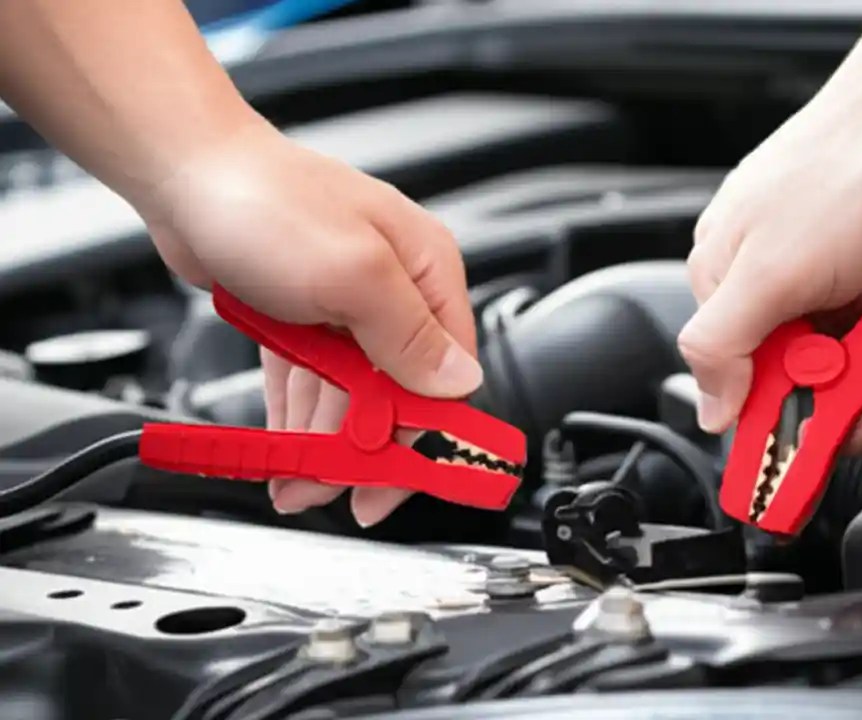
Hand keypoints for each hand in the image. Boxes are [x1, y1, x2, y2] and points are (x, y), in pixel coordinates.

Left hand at [140, 122, 480, 526]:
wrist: (186, 173)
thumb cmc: (265, 200)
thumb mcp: (352, 275)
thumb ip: (409, 335)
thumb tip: (459, 383)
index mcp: (427, 273)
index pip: (448, 376)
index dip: (425, 436)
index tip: (397, 482)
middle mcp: (396, 290)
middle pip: (400, 393)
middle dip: (367, 448)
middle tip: (338, 491)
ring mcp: (350, 303)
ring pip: (353, 393)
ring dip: (326, 441)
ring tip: (296, 480)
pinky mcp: (307, 314)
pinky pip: (314, 380)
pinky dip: (301, 415)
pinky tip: (287, 444)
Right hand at [678, 105, 861, 453]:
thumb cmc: (847, 168)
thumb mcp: (773, 272)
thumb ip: (725, 346)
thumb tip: (708, 409)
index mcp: (726, 287)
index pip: (746, 387)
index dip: (798, 421)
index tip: (843, 435)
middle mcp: (764, 281)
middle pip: (808, 376)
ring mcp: (814, 271)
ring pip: (854, 352)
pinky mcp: (861, 261)